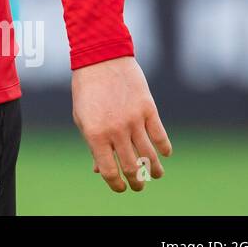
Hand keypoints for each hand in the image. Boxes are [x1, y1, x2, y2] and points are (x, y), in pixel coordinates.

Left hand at [71, 56, 171, 192]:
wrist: (101, 58)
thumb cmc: (87, 91)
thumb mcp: (82, 119)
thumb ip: (92, 145)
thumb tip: (99, 171)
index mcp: (95, 135)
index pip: (109, 171)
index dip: (116, 184)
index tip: (121, 188)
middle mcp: (115, 130)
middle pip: (132, 167)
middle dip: (137, 182)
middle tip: (140, 187)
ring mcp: (134, 120)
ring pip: (150, 155)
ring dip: (155, 170)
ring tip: (156, 175)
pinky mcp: (148, 109)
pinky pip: (160, 136)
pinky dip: (164, 149)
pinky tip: (164, 154)